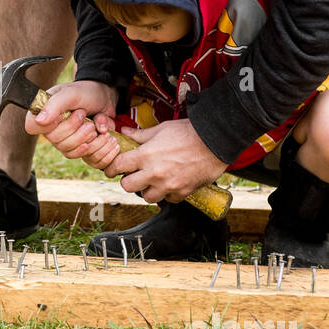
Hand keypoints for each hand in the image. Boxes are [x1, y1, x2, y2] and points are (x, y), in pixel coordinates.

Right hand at [24, 80, 118, 165]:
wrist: (105, 98)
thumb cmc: (85, 92)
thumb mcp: (71, 93)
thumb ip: (55, 105)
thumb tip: (39, 121)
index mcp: (43, 112)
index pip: (32, 126)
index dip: (48, 125)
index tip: (63, 116)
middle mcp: (50, 128)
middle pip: (55, 141)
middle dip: (75, 128)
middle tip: (83, 114)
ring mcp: (62, 139)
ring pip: (68, 150)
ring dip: (86, 137)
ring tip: (93, 124)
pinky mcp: (76, 147)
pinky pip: (80, 155)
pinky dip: (94, 145)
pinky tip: (99, 134)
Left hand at [104, 118, 226, 202]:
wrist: (216, 141)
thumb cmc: (189, 132)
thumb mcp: (162, 129)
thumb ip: (141, 135)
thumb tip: (125, 132)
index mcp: (146, 155)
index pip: (118, 166)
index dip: (111, 167)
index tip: (112, 168)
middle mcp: (154, 173)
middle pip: (127, 186)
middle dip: (128, 181)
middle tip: (134, 175)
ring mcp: (168, 185)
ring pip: (146, 197)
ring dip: (146, 190)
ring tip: (152, 180)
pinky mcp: (182, 192)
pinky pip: (168, 200)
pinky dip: (166, 194)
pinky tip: (170, 184)